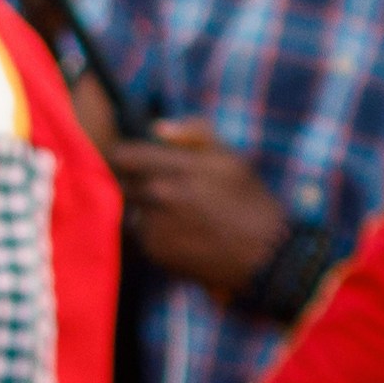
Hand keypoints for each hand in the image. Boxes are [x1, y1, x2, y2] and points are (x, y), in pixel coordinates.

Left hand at [102, 123, 289, 300]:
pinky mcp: (156, 251)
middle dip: (135, 181)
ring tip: (176, 213)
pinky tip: (181, 233)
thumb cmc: (249, 201)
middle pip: (121, 182)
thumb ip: (194, 132)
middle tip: (161, 188)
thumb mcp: (230, 156)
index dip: (125, 155)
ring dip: (145, 209)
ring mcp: (155, 225)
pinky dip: (155, 232)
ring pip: (131, 209)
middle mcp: (159, 196)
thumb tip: (157, 127)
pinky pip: (142, 235)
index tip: (132, 158)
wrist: (262, 254)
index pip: (122, 155)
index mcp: (174, 168)